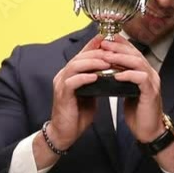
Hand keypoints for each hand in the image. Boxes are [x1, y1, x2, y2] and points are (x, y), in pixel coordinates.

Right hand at [46, 34, 109, 149]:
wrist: (64, 134)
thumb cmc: (77, 115)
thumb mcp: (90, 94)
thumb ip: (96, 82)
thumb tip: (111, 73)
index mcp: (70, 74)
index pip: (82, 54)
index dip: (94, 45)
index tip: (108, 38)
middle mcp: (63, 75)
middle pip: (79, 57)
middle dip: (97, 52)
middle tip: (112, 51)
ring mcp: (61, 84)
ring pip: (75, 66)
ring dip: (92, 63)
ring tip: (107, 62)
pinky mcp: (62, 95)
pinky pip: (72, 82)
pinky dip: (84, 77)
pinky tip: (96, 76)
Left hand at [101, 36, 164, 142]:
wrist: (149, 132)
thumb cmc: (138, 113)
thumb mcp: (127, 92)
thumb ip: (122, 80)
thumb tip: (107, 70)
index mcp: (145, 72)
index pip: (133, 52)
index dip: (120, 44)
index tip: (105, 39)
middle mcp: (150, 74)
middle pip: (135, 53)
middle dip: (118, 47)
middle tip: (103, 44)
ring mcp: (152, 82)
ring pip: (138, 63)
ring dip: (121, 58)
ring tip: (106, 56)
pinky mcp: (151, 93)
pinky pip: (140, 78)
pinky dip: (128, 75)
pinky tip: (116, 75)